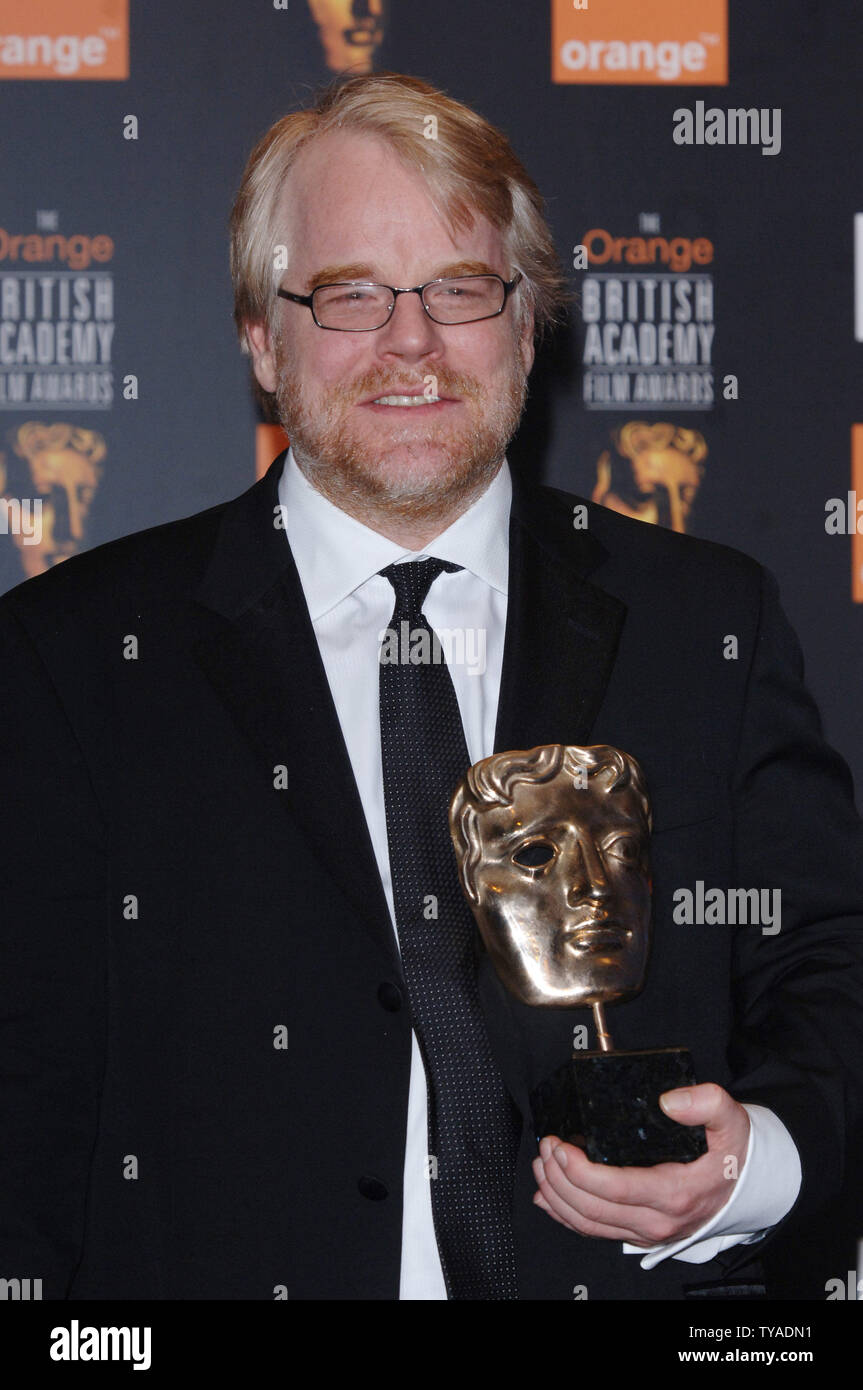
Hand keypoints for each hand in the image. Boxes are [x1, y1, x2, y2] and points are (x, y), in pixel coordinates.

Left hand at [531, 1082, 750, 1246]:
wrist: (748, 1186)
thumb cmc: (734, 1153)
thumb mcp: (731, 1120)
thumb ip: (706, 1102)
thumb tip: (669, 1101)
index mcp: (675, 1192)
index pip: (614, 1188)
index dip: (578, 1170)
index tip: (559, 1146)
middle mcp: (659, 1219)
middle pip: (593, 1209)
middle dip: (558, 1179)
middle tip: (545, 1149)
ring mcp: (649, 1230)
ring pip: (590, 1224)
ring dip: (557, 1197)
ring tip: (541, 1166)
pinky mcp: (641, 1232)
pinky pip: (596, 1231)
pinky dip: (566, 1216)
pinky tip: (548, 1198)